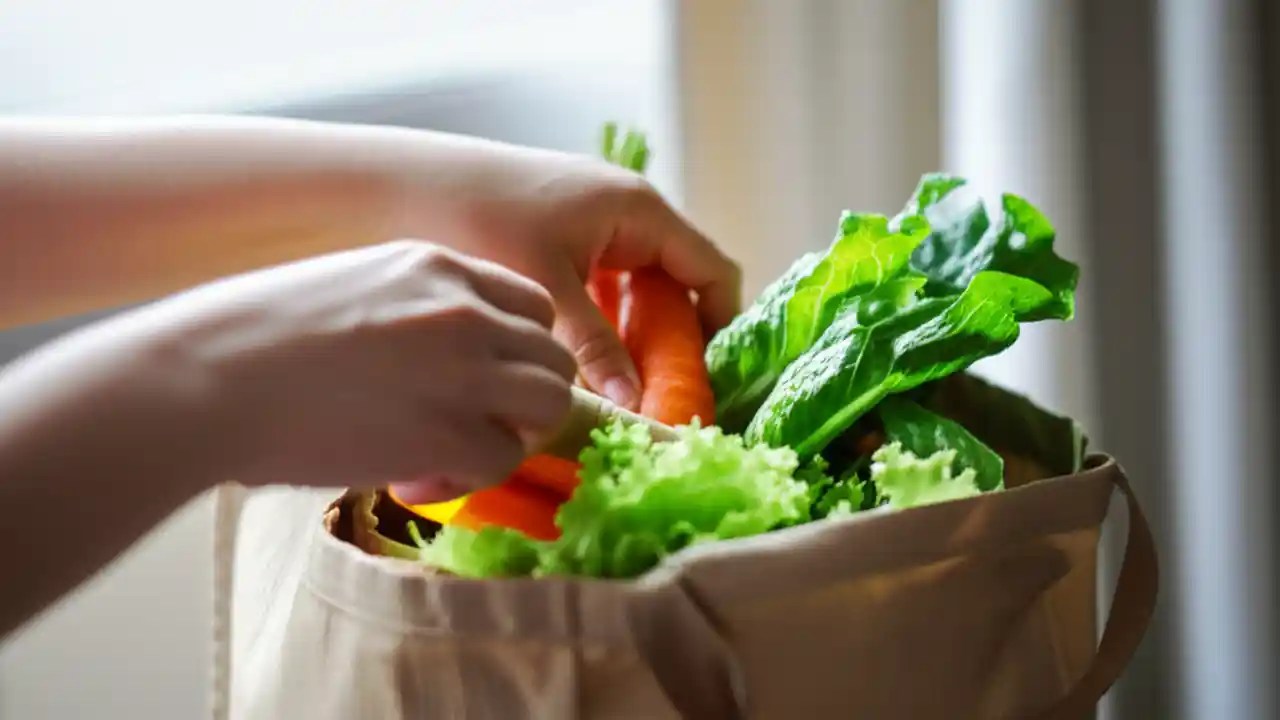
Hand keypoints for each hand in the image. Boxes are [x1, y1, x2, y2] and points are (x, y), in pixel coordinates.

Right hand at [128, 240, 573, 498]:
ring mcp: (464, 369)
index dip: (517, 350)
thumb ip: (414, 312)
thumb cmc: (254, 336)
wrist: (206, 380)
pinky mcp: (448, 432)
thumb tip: (437, 360)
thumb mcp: (353, 286)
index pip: (533, 305)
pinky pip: (501, 460)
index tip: (480, 380)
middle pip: (553, 357)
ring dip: (508, 437)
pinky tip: (411, 481)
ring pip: (549, 406)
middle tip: (471, 425)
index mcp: (440, 267)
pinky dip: (467, 481)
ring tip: (449, 455)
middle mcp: (465, 310)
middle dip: (522, 398)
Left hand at [392, 137, 741, 408]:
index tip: (702, 384)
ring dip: (635, 340)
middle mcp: (628, 213)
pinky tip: (581, 368)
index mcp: (639, 211)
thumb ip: (595, 348)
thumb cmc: (478, 219)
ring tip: (621, 395)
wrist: (398, 186)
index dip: (718, 328)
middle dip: (675, 343)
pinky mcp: (564, 241)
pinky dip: (603, 328)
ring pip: (639, 293)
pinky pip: (605, 290)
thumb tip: (635, 409)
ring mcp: (595, 226)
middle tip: (660, 401)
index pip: (713, 271)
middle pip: (680, 286)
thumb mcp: (546, 289)